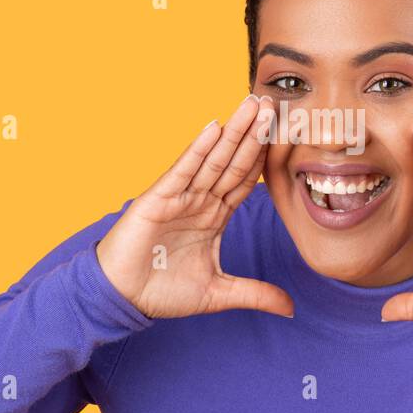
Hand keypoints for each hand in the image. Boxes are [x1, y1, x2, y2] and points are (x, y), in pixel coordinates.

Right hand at [94, 94, 293, 319]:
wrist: (122, 298)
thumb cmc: (162, 291)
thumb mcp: (218, 293)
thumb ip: (254, 293)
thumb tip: (290, 308)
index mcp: (215, 216)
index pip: (246, 181)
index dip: (266, 159)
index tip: (288, 136)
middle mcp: (200, 201)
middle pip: (233, 162)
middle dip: (254, 135)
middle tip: (274, 104)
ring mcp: (180, 197)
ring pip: (212, 159)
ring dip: (233, 132)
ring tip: (252, 105)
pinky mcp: (158, 199)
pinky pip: (182, 170)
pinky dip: (198, 149)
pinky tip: (214, 127)